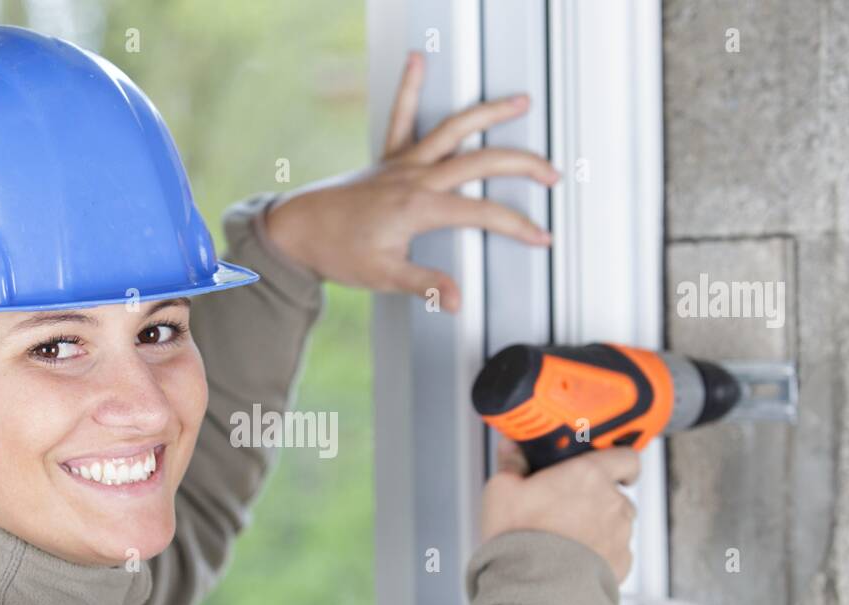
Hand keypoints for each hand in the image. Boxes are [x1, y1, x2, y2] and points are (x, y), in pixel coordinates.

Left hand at [263, 50, 557, 312]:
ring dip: (489, 112)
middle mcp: (415, 177)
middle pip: (481, 161)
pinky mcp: (388, 158)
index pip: (482, 214)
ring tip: (520, 102)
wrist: (297, 231)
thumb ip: (424, 283)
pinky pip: (401, 117)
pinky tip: (419, 61)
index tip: (539, 236)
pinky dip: (409, 87)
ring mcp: (402, 163)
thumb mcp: (383, 276)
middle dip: (523, 165)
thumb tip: (456, 299)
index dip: (517, 226)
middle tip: (551, 173)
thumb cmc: (336, 252)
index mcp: (419, 207)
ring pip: (454, 128)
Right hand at [480, 438, 639, 582]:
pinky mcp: (621, 563)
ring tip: (567, 538)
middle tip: (568, 507)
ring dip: (600, 526)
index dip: (619, 461)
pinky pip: (616, 552)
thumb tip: (511, 448)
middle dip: (597, 498)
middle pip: (616, 492)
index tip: (608, 464)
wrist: (533, 589)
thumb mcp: (501, 492)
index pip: (626, 457)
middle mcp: (610, 502)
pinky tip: (574, 557)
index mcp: (587, 475)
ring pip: (617, 523)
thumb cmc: (520, 539)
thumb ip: (511, 463)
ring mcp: (620, 534)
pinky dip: (600, 553)